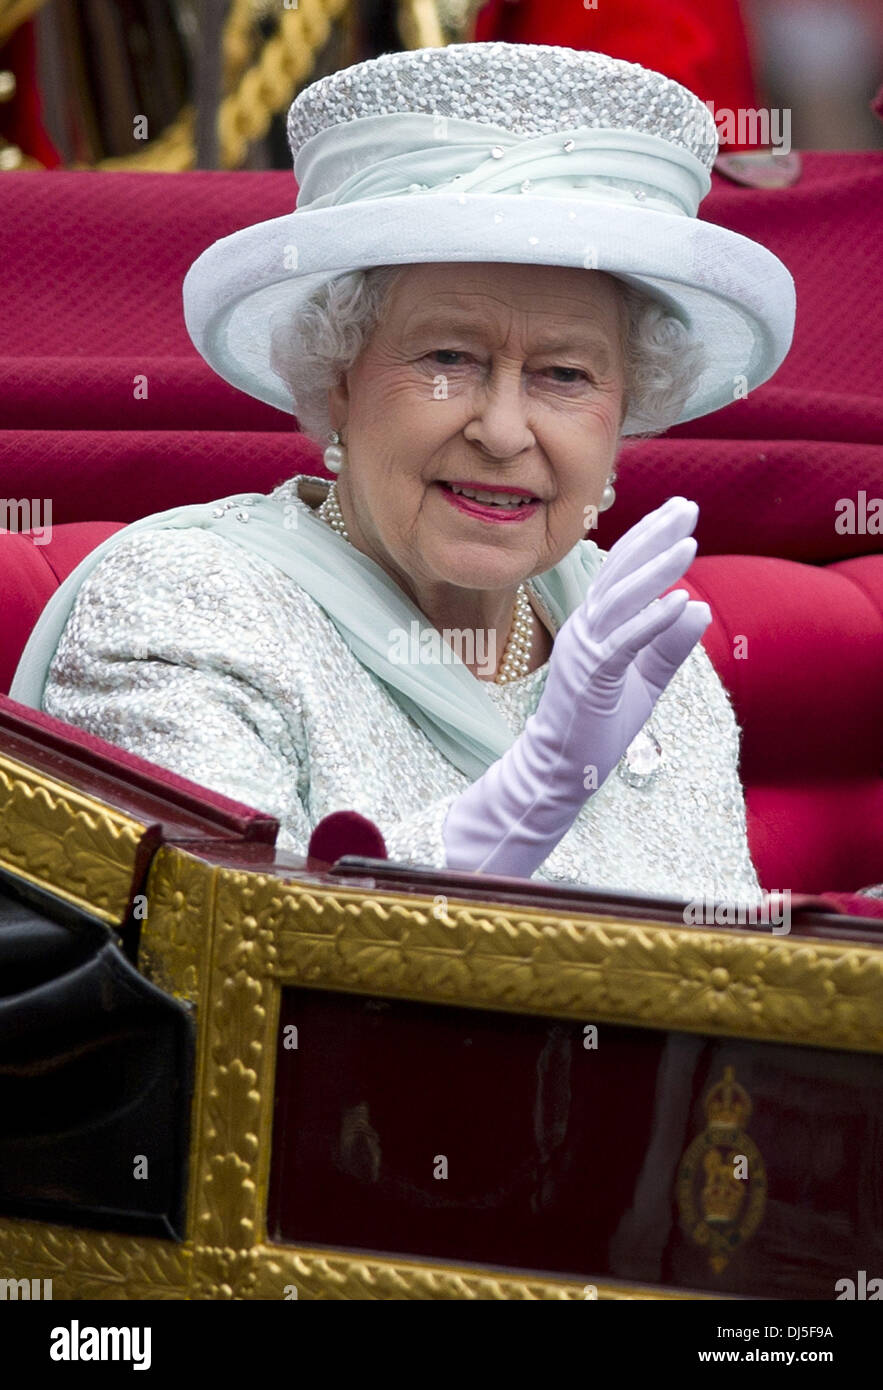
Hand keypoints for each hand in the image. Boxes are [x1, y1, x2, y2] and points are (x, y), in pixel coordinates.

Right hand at [443, 496, 711, 876]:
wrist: (562, 769)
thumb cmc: (598, 726)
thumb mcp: (645, 680)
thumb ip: (669, 645)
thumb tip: (698, 607)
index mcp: (594, 625)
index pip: (622, 571)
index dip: (650, 537)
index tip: (680, 510)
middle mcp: (584, 628)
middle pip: (620, 571)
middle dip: (655, 536)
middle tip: (689, 506)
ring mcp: (584, 650)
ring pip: (621, 599)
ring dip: (657, 569)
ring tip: (690, 542)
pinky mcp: (591, 677)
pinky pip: (624, 642)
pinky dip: (651, 621)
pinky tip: (679, 600)